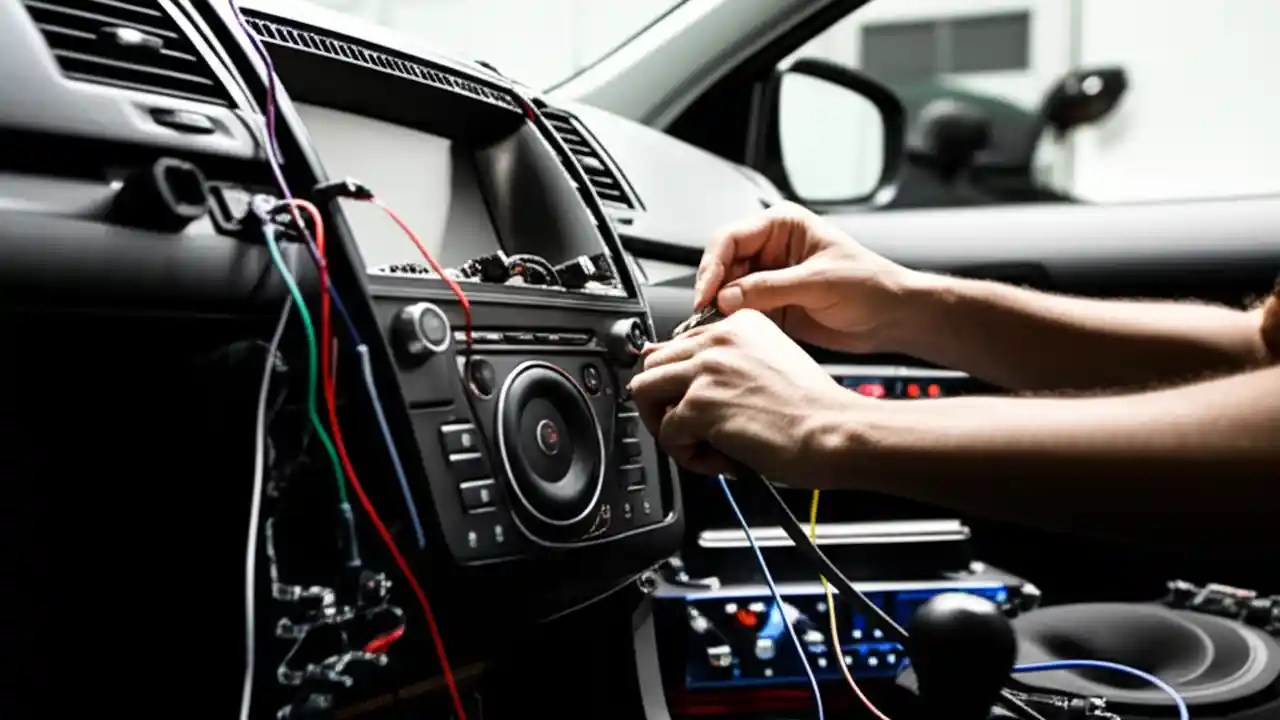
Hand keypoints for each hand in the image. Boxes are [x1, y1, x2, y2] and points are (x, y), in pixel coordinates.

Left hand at [630, 309, 859, 484]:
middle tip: (697, 431)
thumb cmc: (812, 410)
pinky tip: (723, 458)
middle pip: (653, 367)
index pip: (677, 347)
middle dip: (665, 404)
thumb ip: (719, 364)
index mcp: (737, 325)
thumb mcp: (765, 368)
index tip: (703, 405)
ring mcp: (707, 370)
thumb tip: (659, 362)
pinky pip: (667, 434)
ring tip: (704, 445)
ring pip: (645, 394)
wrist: (836, 432)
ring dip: (668, 427)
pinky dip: (688, 455)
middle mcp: (718, 339)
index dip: (684, 385)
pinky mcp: (701, 405)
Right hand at [695, 202, 917, 353]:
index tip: (707, 295)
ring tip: (716, 328)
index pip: (730, 238)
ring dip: (719, 310)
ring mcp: (768, 278)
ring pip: (726, 290)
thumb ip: (770, 288)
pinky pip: (740, 312)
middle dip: (712, 290)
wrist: (893, 317)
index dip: (713, 266)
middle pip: (722, 265)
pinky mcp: (771, 305)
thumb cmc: (869, 285)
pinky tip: (729, 334)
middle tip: (706, 316)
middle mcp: (770, 249)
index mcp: (782, 225)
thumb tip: (726, 298)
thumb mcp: (819, 282)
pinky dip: (731, 323)